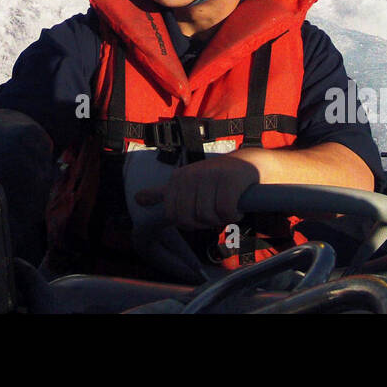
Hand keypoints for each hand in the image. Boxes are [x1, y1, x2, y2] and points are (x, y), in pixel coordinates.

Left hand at [133, 154, 260, 229]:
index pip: (173, 216)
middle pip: (190, 219)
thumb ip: (162, 193)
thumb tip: (137, 199)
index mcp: (177, 178)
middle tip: (215, 211)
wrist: (249, 164)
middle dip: (205, 222)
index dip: (189, 222)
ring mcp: (210, 175)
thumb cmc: (215, 180)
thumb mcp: (185, 184)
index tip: (201, 211)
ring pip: (208, 217)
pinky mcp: (229, 180)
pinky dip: (233, 215)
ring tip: (226, 206)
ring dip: (221, 219)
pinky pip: (225, 212)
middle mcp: (191, 174)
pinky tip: (237, 207)